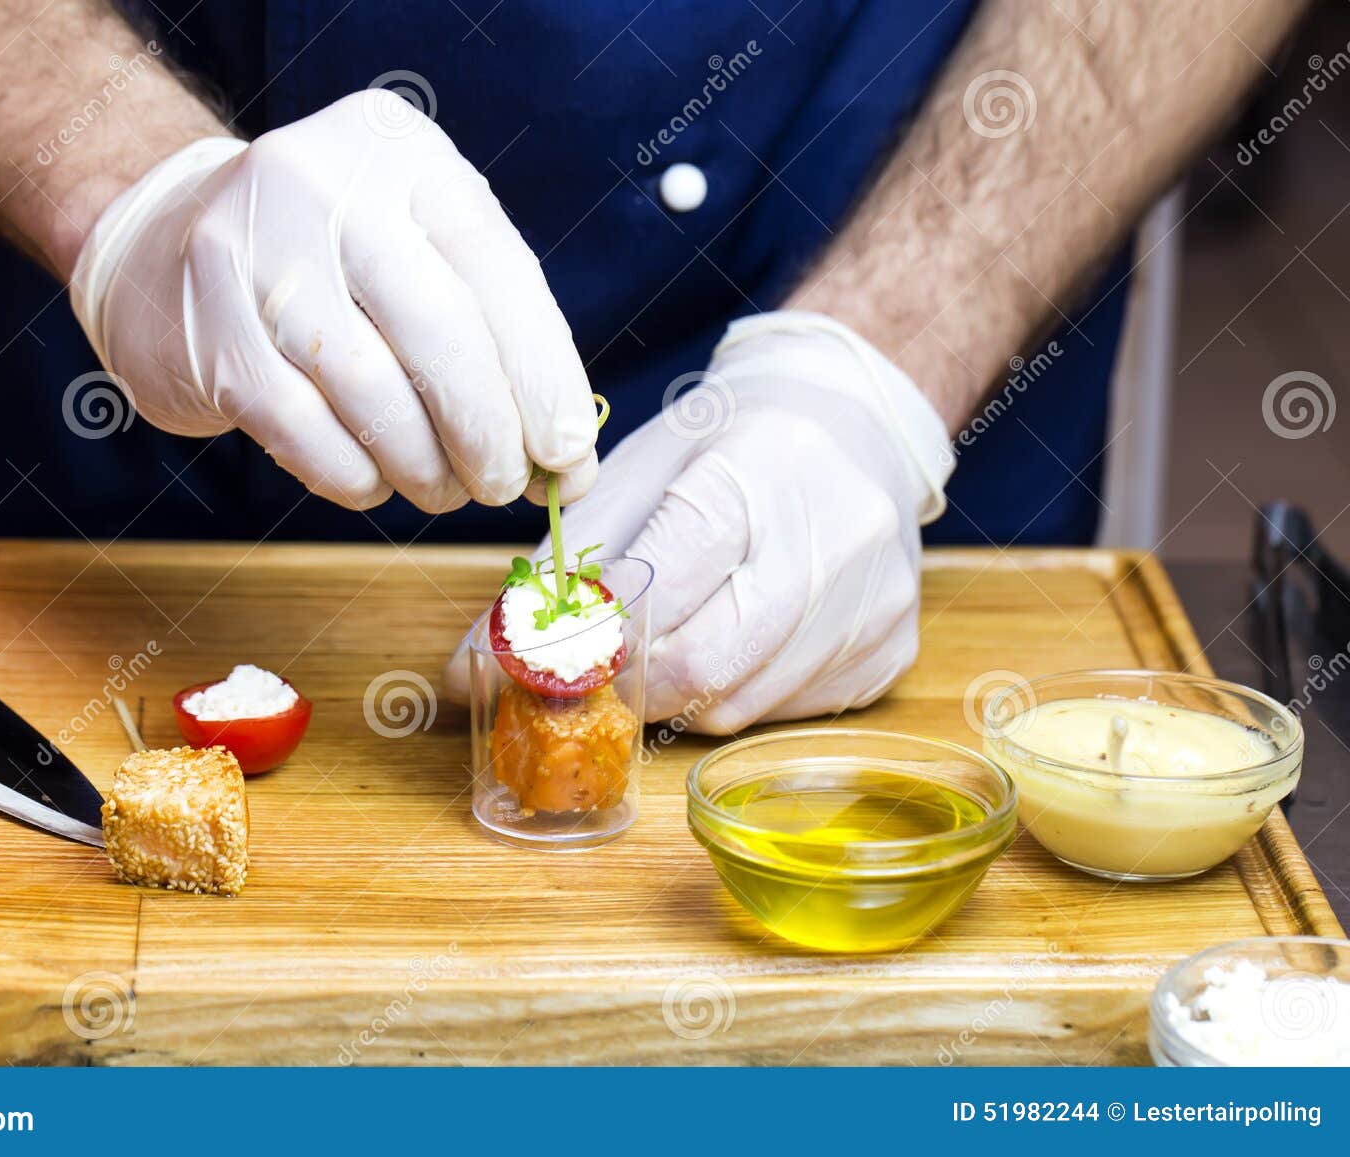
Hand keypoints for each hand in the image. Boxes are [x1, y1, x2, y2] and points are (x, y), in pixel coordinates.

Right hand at [69, 92, 597, 511]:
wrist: (162, 247)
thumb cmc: (329, 264)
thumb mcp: (416, 249)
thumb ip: (492, 332)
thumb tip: (568, 458)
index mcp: (401, 152)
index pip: (498, 269)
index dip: (545, 375)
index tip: (571, 453)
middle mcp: (326, 187)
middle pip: (442, 332)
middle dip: (489, 432)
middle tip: (507, 485)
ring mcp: (254, 257)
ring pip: (373, 392)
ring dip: (425, 466)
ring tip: (443, 489)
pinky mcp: (209, 337)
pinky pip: (306, 433)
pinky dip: (355, 477)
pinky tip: (374, 481)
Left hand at [446, 312, 952, 733]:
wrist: (856, 422)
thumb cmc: (724, 445)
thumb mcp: (629, 482)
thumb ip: (547, 580)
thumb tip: (463, 675)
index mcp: (752, 477)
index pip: (654, 596)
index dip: (593, 639)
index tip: (563, 649)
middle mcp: (828, 544)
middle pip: (698, 667)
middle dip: (628, 684)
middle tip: (605, 669)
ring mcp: (868, 606)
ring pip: (737, 706)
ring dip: (680, 697)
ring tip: (676, 641)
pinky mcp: (890, 651)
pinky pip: (788, 713)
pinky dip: (740, 694)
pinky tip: (740, 641)